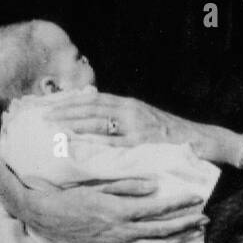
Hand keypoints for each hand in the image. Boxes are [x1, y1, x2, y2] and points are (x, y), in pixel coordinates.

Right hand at [23, 178, 206, 242]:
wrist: (49, 216)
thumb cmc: (73, 196)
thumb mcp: (100, 186)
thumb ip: (128, 186)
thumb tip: (155, 186)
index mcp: (121, 211)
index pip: (159, 208)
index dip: (180, 203)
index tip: (196, 197)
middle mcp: (123, 230)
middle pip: (164, 229)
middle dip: (187, 223)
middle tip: (205, 217)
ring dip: (179, 238)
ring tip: (195, 232)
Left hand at [42, 92, 235, 166]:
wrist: (201, 140)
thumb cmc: (171, 135)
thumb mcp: (144, 120)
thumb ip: (122, 120)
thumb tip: (97, 122)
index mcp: (128, 104)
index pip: (92, 99)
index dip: (70, 101)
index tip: (49, 103)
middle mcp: (130, 110)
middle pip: (90, 108)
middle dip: (64, 110)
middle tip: (41, 115)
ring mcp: (136, 125)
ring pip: (98, 121)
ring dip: (73, 123)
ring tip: (51, 127)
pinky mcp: (142, 142)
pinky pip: (114, 141)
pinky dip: (94, 141)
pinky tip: (77, 143)